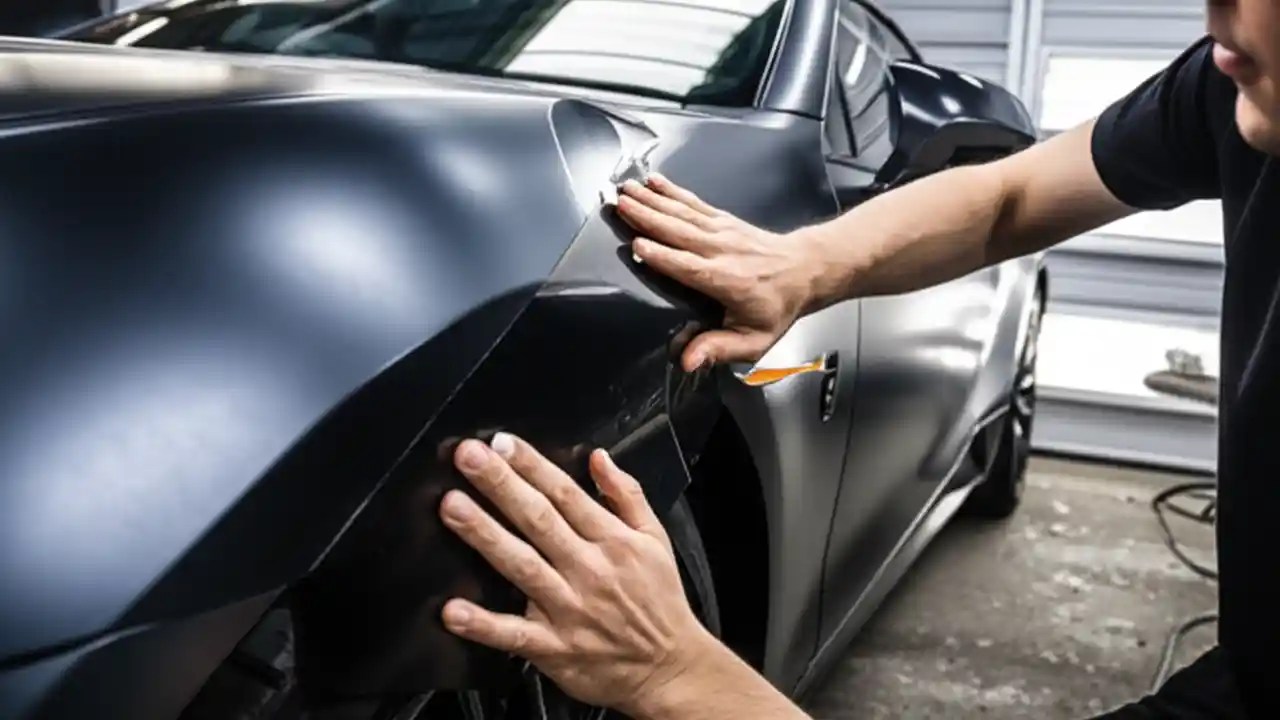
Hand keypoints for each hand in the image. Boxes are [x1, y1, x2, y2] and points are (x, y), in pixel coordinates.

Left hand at [439, 433, 718, 715]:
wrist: (670, 668)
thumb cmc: (659, 602)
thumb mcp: (656, 538)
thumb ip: (627, 494)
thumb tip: (599, 457)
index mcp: (613, 541)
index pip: (565, 493)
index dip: (532, 465)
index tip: (502, 443)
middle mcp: (589, 570)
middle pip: (538, 520)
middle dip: (501, 485)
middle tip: (468, 457)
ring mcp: (569, 609)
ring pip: (521, 565)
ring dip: (485, 535)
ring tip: (454, 508)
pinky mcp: (554, 648)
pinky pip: (513, 635)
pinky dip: (482, 624)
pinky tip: (454, 610)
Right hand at [616, 174, 822, 370]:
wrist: (806, 270)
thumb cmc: (777, 307)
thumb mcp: (754, 341)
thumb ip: (719, 349)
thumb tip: (688, 361)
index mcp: (725, 280)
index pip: (688, 267)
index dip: (662, 256)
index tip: (636, 245)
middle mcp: (721, 250)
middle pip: (678, 231)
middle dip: (647, 217)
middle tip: (619, 204)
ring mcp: (722, 231)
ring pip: (682, 212)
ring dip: (652, 199)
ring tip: (626, 189)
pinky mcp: (723, 220)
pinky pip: (693, 203)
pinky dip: (672, 191)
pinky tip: (654, 181)